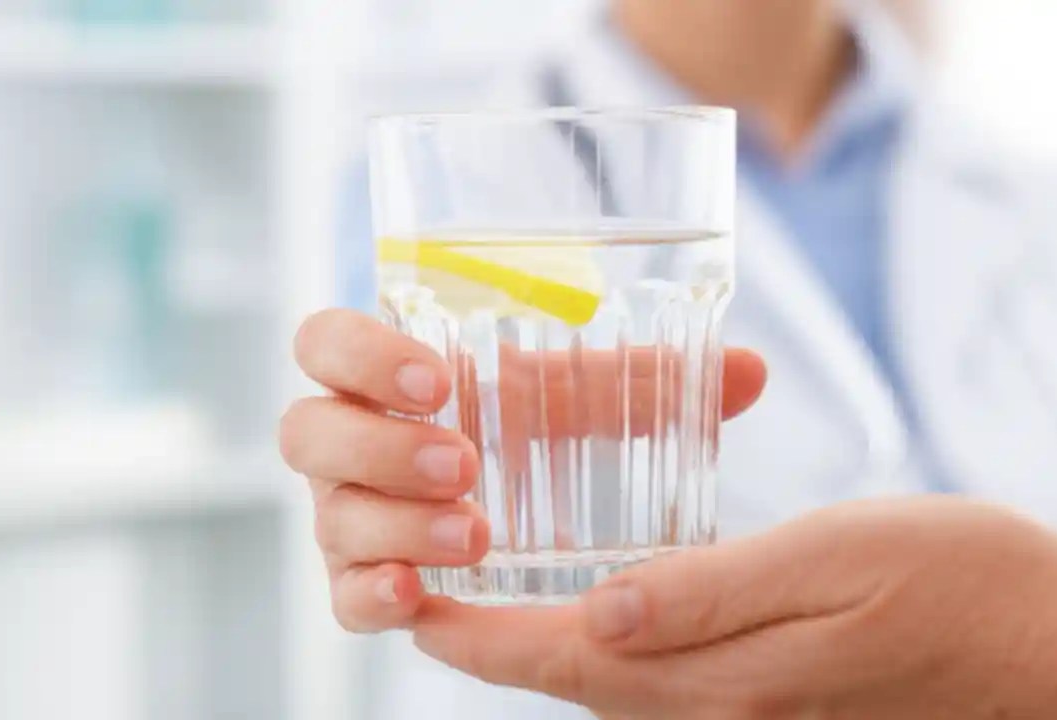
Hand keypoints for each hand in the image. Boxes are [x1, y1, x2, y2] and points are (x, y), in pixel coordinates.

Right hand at [279, 308, 767, 631]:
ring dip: (394, 525)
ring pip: (330, 516)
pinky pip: (340, 595)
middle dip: (380, 448)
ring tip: (474, 533)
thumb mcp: (579, 399)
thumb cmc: (536, 429)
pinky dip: (372, 596)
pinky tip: (418, 598)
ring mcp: (345, 516)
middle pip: (306, 431)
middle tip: (464, 463)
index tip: (438, 380)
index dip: (361, 356)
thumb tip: (751, 372)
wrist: (507, 504)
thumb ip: (645, 378)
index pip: (323, 343)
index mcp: (382, 375)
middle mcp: (348, 442)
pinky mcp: (360, 582)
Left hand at [413, 497, 1056, 718]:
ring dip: (543, 654)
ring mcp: (751, 718)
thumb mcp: (835, 559)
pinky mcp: (778, 706)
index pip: (566, 664)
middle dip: (493, 651)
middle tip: (430, 600)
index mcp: (724, 678)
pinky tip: (603, 617)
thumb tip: (597, 613)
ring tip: (491, 604)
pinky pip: (663, 690)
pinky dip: (611, 656)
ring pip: (613, 691)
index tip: (415, 611)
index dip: (481, 642)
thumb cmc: (961, 583)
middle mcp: (723, 714)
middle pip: (575, 685)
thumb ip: (711, 593)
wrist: (1056, 649)